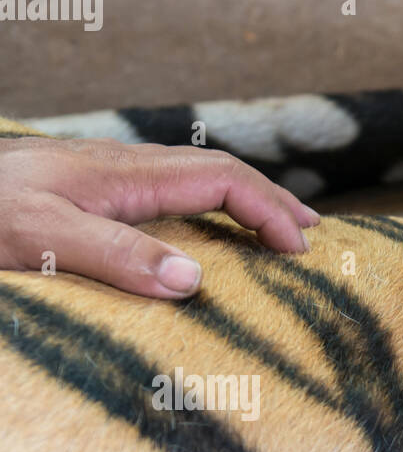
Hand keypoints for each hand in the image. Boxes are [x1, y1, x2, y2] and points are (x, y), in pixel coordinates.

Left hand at [0, 135, 317, 297]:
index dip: (267, 211)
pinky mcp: (92, 193)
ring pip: (195, 178)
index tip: (299, 251)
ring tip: (277, 229)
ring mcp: (107, 178)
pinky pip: (170, 192)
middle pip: (216, 172)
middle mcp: (121, 169)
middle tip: (313, 236)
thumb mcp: (41, 239)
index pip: (218, 179)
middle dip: (271, 201)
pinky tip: (208, 232)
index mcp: (122, 175)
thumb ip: (116, 256)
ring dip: (244, 202)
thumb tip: (193, 282)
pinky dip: (210, 209)